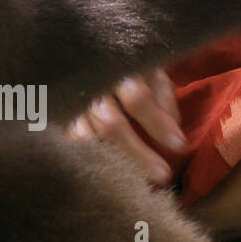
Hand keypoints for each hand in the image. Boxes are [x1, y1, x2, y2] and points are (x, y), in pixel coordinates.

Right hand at [68, 70, 186, 184]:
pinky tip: (107, 176)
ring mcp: (71, 105)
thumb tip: (174, 137)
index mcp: (117, 69)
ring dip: (115, 163)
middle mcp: (90, 87)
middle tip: (163, 176)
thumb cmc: (128, 69)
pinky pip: (71, 144)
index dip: (158, 124)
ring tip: (135, 182)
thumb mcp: (152, 73)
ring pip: (88, 139)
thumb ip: (164, 101)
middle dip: (139, 154)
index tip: (180, 147)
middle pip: (112, 125)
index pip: (138, 99)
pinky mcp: (60, 119)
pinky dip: (89, 160)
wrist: (83, 58)